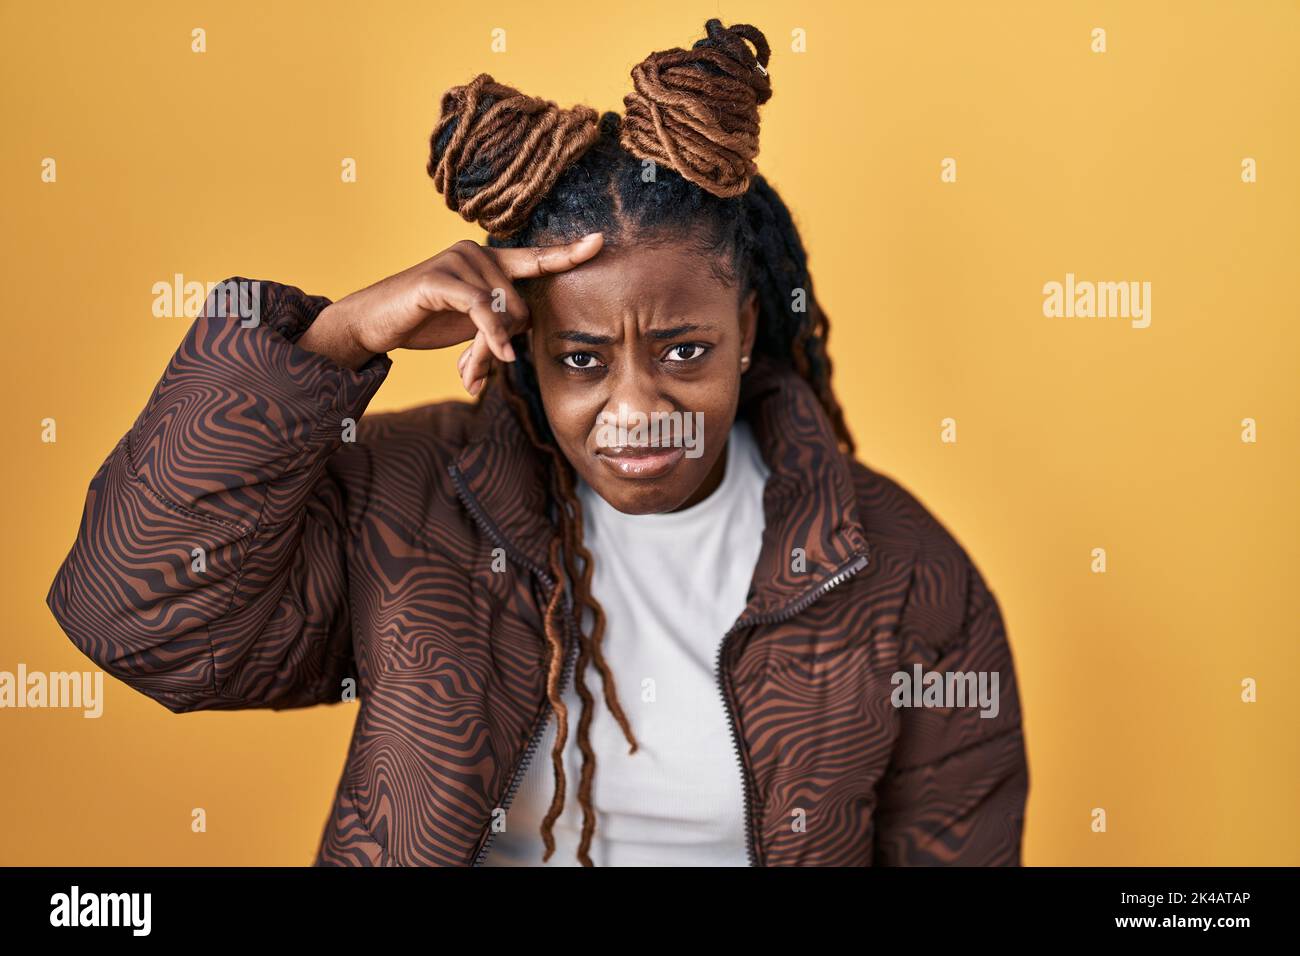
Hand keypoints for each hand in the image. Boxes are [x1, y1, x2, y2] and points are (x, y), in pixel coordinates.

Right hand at [304, 232, 604, 391]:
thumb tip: (514, 350)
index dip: (567, 254)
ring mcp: (457, 261)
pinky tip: (496, 358)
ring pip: (501, 312)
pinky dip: (491, 336)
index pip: (535, 258)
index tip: (599, 242)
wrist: (373, 323)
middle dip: (503, 343)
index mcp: (488, 261)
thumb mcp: (469, 326)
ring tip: (466, 368)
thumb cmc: (423, 322)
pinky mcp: (439, 278)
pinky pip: (481, 309)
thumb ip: (498, 326)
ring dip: (488, 348)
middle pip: (519, 306)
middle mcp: (476, 252)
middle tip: (475, 366)